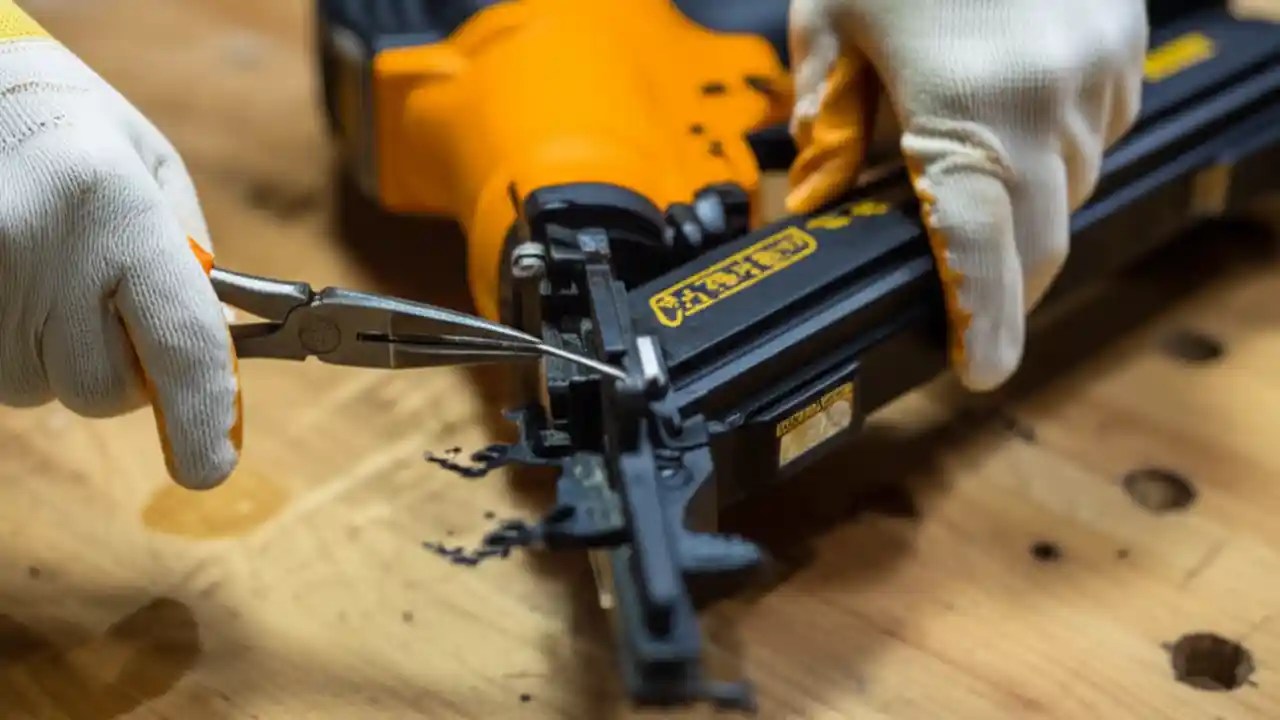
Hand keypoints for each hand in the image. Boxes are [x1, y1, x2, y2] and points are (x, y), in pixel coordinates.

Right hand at [0, 8, 240, 487]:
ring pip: (39, 390)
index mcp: (115, 208)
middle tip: (113, 307)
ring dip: (59, 357)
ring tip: (50, 278)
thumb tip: (218, 356)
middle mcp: (39, 246)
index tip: (211, 466)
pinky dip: (16, 349)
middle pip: (101, 390)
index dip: (201, 417)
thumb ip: (191, 270)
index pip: (177, 345)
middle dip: (124, 370)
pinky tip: (17, 289)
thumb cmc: (76, 131)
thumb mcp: (157, 176)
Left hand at [786, 0, 1147, 389]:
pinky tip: (1005, 107)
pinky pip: (1097, 122)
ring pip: (1070, 179)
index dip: (987, 324)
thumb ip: (832, 124)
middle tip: (960, 290)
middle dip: (1002, 273)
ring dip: (1021, 197)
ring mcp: (1099, 65)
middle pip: (1040, 232)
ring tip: (961, 162)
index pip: (987, 252)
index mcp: (971, 108)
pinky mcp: (1122, 35)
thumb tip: (825, 198)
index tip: (981, 371)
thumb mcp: (832, 26)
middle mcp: (1052, 98)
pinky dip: (1051, 140)